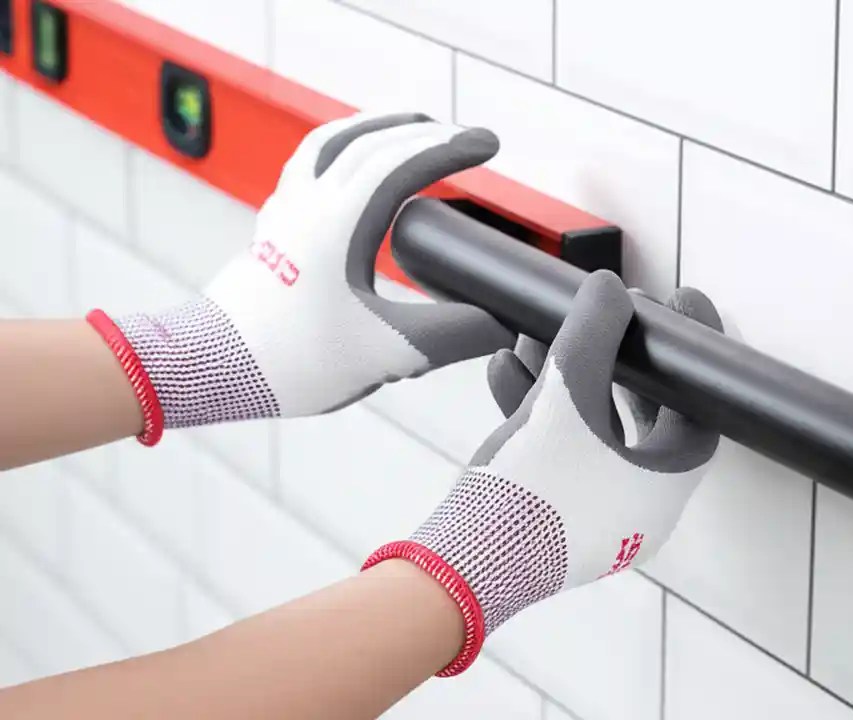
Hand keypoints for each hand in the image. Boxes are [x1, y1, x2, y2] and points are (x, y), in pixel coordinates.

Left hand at [86, 112, 513, 443]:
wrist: (210, 370)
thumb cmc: (292, 361)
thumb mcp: (388, 354)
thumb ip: (453, 337)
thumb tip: (501, 325)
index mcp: (338, 225)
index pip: (403, 163)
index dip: (452, 147)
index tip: (489, 143)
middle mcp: (308, 204)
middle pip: (370, 140)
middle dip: (425, 130)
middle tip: (464, 135)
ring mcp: (285, 211)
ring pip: (331, 141)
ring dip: (377, 126)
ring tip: (411, 125)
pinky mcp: (272, 228)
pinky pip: (306, 165)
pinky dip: (341, 150)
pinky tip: (351, 167)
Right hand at [364, 270, 723, 675]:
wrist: (461, 568)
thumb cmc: (530, 494)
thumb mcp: (565, 398)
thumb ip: (592, 335)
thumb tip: (611, 289)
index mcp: (663, 488)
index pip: (698, 410)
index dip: (687, 358)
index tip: (677, 310)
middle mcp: (638, 507)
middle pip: (645, 418)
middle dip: (618, 361)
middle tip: (609, 317)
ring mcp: (594, 515)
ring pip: (593, 432)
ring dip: (567, 377)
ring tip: (537, 333)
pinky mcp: (551, 516)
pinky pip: (558, 454)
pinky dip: (539, 411)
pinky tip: (505, 369)